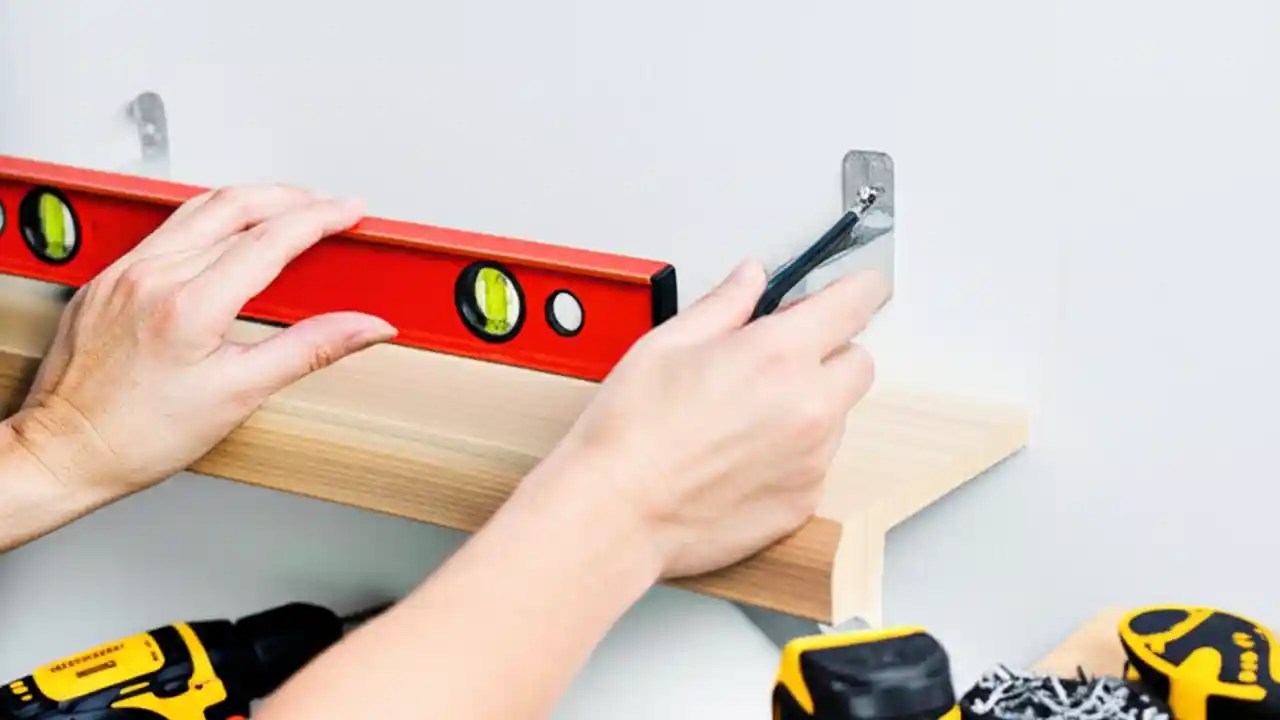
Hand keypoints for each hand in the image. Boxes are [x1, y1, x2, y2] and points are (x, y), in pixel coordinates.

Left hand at [14, 186, 395, 492]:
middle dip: (292, 198)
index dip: (318, 218)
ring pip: (198, 208)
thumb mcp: (240, 394)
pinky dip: (210, 220)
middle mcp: (152, 275)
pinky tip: (226, 236)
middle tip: (327, 207)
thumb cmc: (139, 435)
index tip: (348, 212)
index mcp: (189, 305)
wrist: (65, 450)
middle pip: (235, 206)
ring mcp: (124, 271)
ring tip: (286, 209)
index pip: (270, 239)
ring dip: (251, 200)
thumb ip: (310, 349)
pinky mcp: (107, 277)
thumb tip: (365, 327)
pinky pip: (168, 228)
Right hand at [548, 261, 887, 577]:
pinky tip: (741, 456)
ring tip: (744, 418)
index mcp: (778, 355)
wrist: (615, 512)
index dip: (858, 290)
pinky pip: (817, 463)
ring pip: (838, 416)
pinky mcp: (803, 501)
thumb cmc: (630, 433)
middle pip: (858, 362)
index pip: (855, 303)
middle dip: (830, 352)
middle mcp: (809, 406)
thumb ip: (724, 305)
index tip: (856, 289)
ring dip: (810, 405)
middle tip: (780, 359)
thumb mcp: (668, 343)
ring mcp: (812, 459)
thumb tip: (750, 280)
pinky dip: (793, 454)